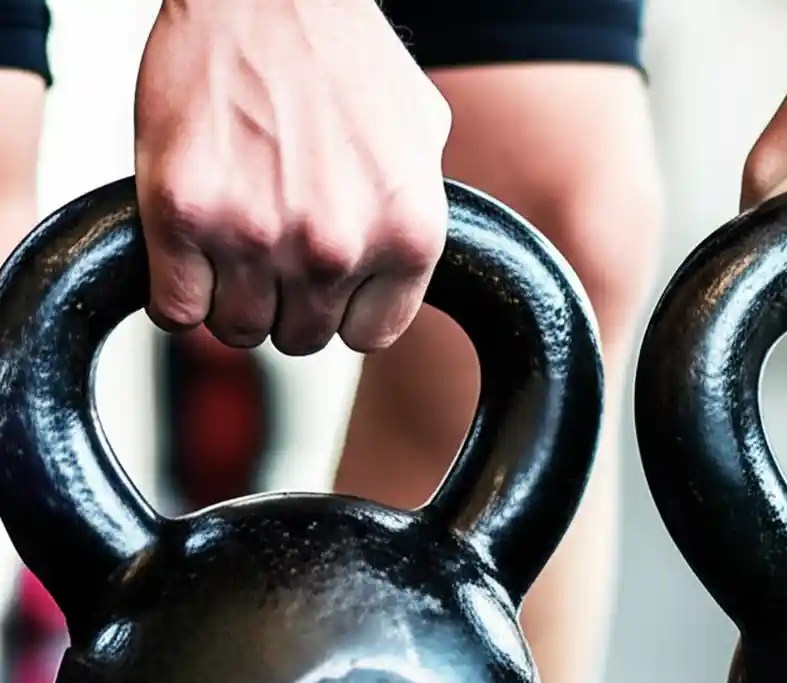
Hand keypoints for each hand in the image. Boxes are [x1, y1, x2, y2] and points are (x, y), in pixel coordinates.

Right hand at [134, 0, 450, 354]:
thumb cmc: (344, 53)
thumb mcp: (424, 136)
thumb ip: (415, 211)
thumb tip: (401, 264)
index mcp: (407, 233)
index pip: (369, 333)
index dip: (342, 309)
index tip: (325, 283)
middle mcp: (337, 246)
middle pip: (300, 338)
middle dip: (286, 302)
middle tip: (272, 250)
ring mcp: (257, 234)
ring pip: (236, 330)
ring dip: (230, 298)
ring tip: (232, 243)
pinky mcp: (183, 214)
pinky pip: (175, 310)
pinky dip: (177, 289)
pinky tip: (190, 248)